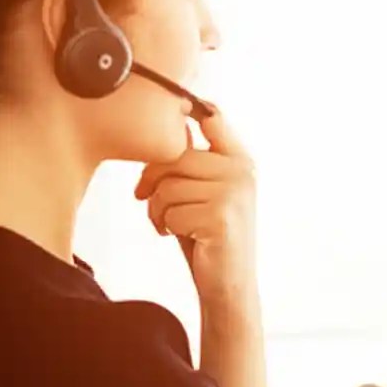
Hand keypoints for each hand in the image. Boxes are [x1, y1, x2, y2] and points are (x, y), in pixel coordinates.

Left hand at [134, 107, 257, 304]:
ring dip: (157, 208)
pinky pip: (170, 211)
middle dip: (152, 178)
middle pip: (175, 154)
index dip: (186, 106)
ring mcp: (233, 193)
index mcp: (241, 159)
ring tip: (169, 223)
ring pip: (168, 185)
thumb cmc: (209, 233)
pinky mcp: (219, 216)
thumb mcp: (204, 190)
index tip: (170, 105)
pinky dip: (166, 226)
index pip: (212, 117)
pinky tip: (182, 236)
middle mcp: (242, 171)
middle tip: (145, 198)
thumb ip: (193, 160)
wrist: (229, 281)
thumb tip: (172, 123)